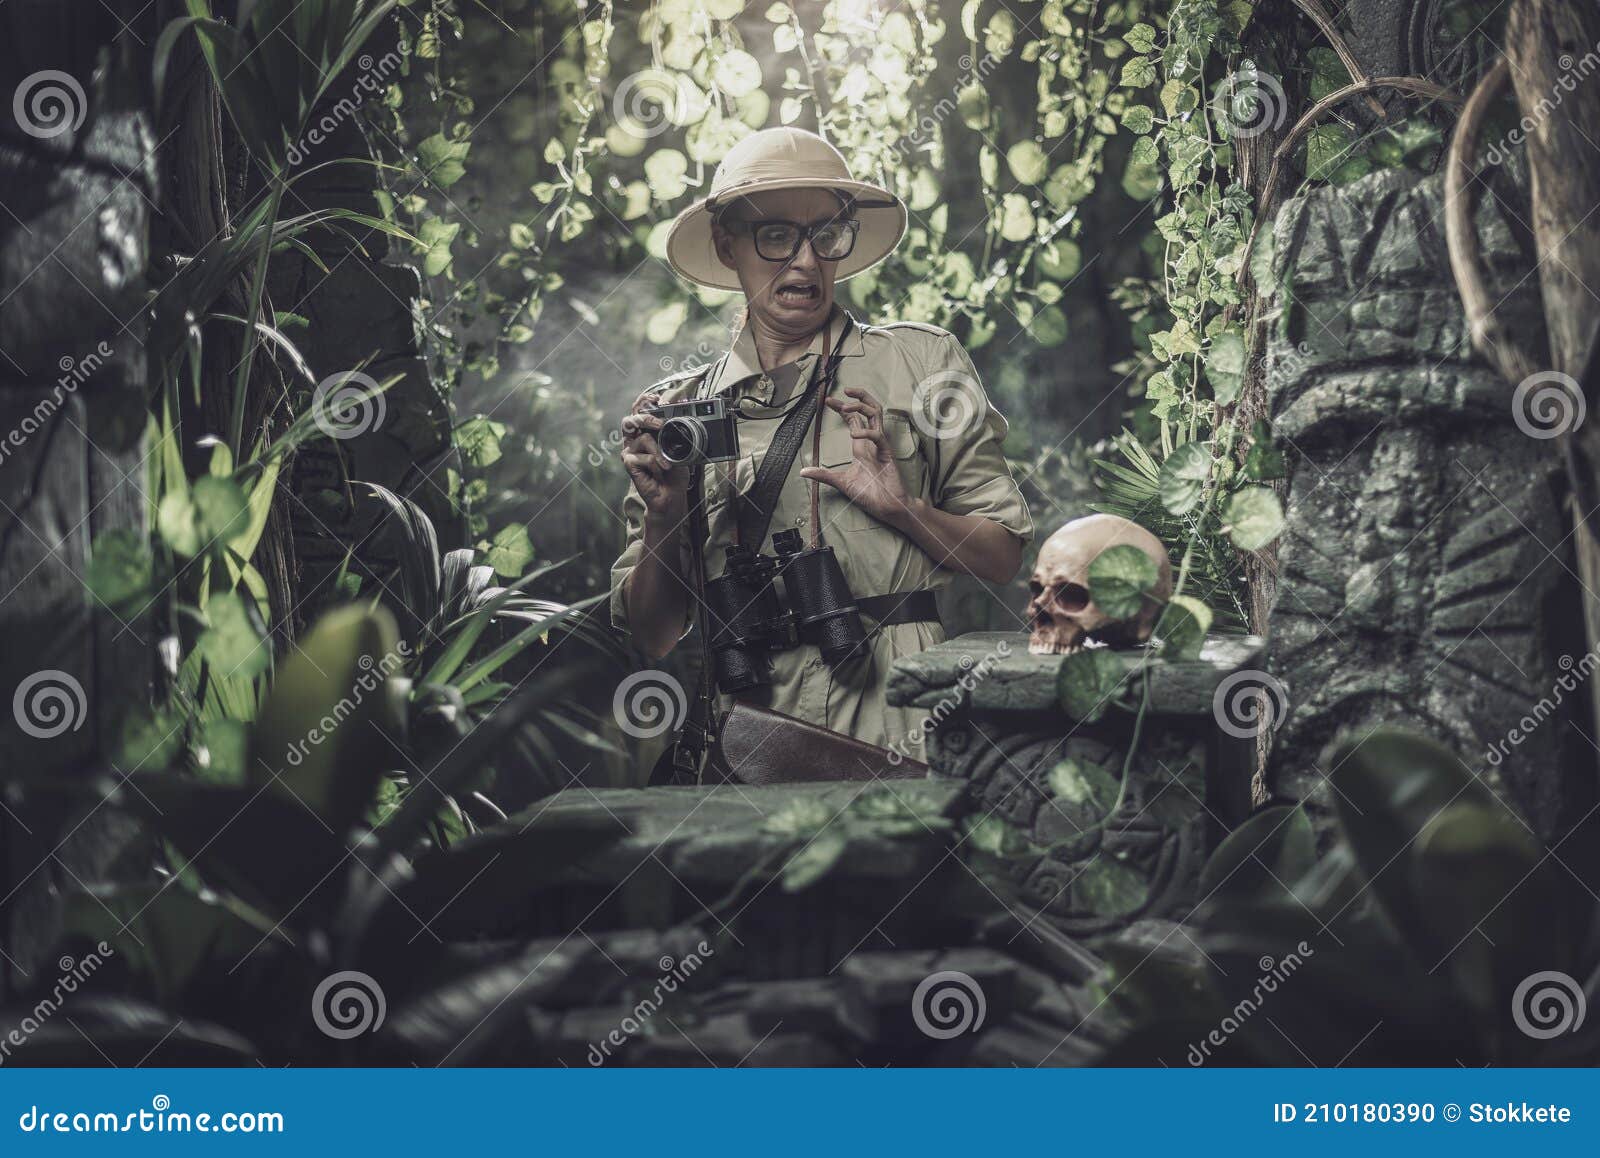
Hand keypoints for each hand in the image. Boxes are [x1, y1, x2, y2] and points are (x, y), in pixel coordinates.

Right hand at [621, 391, 688, 521]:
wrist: (671, 495)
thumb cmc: (675, 472)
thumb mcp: (680, 449)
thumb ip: (676, 434)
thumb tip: (681, 419)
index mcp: (646, 432)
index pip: (639, 410)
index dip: (644, 401)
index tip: (657, 397)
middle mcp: (635, 440)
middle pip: (631, 419)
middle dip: (646, 418)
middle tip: (660, 424)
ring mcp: (630, 451)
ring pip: (643, 439)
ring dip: (659, 451)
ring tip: (667, 464)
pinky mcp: (628, 463)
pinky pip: (643, 457)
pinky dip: (655, 464)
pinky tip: (659, 471)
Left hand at [799, 387, 914, 527]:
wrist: (888, 507)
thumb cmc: (870, 494)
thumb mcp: (841, 482)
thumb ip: (823, 475)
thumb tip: (803, 472)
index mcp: (861, 446)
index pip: (853, 420)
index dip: (842, 407)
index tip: (828, 400)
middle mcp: (870, 441)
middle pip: (868, 409)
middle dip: (858, 396)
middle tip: (845, 389)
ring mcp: (880, 445)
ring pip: (876, 414)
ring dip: (862, 406)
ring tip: (846, 407)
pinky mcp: (887, 453)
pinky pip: (878, 436)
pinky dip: (866, 432)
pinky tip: (854, 435)